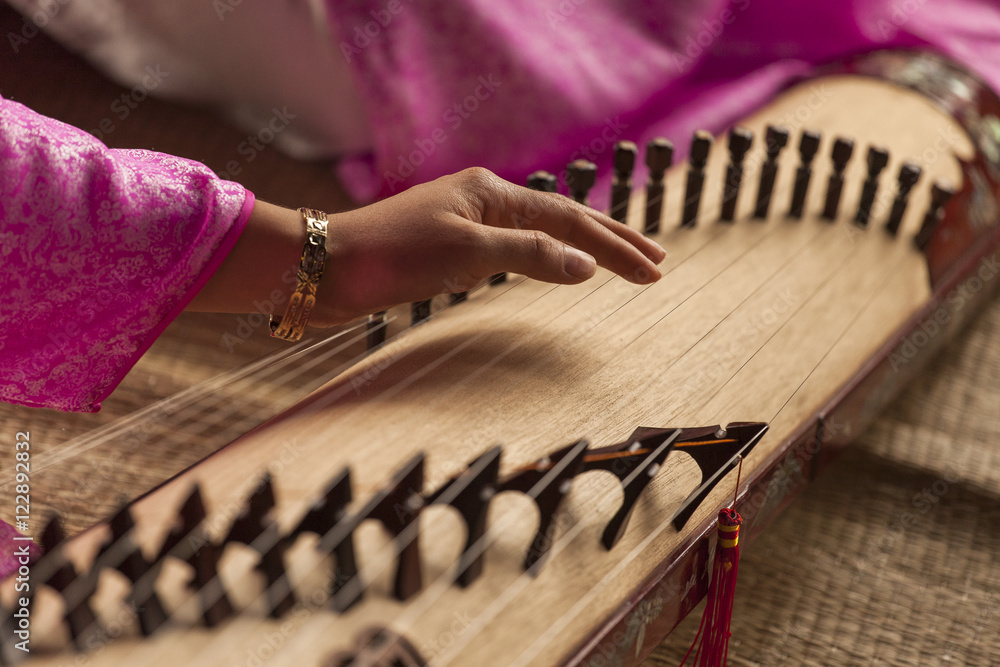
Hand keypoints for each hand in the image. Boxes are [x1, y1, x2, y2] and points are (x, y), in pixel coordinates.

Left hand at [312, 168, 664, 325]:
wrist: (323, 267)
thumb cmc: (388, 256)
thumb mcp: (464, 253)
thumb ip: (527, 255)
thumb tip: (585, 265)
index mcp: (492, 192)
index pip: (570, 221)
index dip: (615, 247)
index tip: (654, 271)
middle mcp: (484, 200)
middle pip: (563, 219)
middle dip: (612, 241)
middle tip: (657, 262)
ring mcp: (468, 221)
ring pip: (541, 232)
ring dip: (583, 248)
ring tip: (621, 261)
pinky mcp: (450, 246)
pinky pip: (516, 247)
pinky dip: (547, 257)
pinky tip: (555, 264)